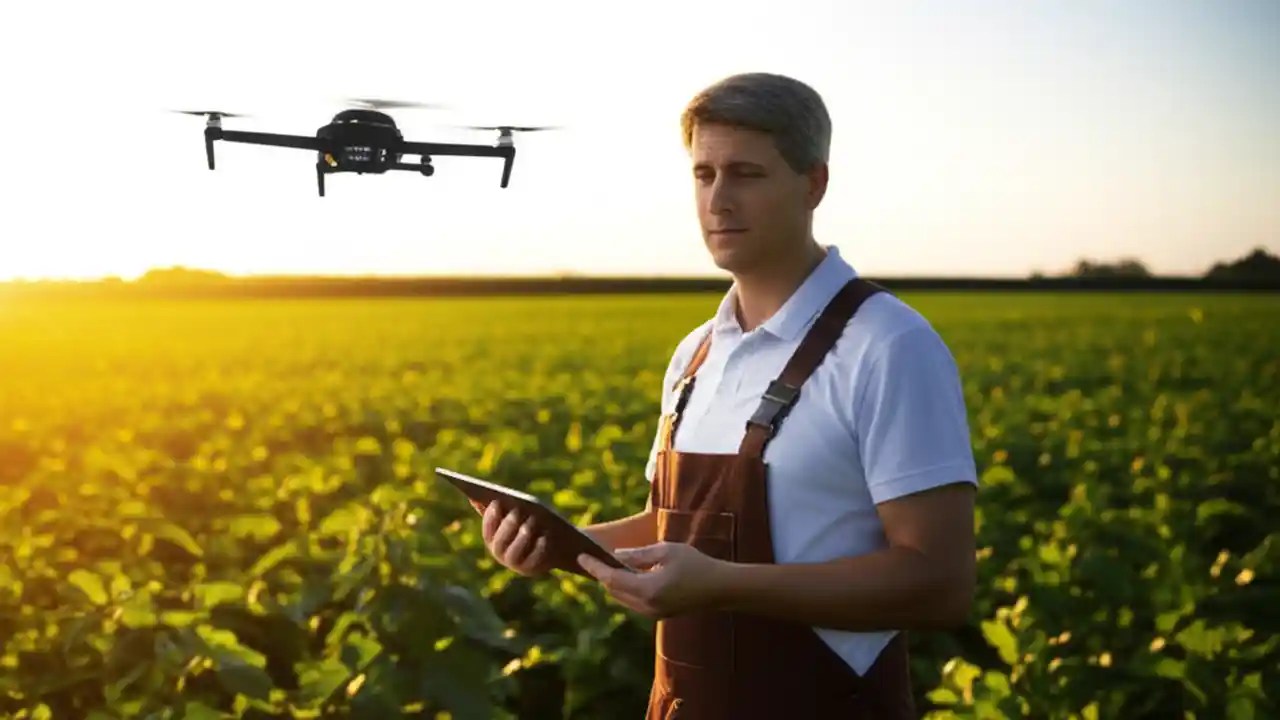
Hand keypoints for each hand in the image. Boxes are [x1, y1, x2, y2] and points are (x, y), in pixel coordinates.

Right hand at [472, 499, 553, 577]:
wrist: (556, 545)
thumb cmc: (533, 523)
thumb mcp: (518, 513)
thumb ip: (502, 508)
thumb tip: (475, 498)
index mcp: (493, 541)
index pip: (488, 531)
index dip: (490, 518)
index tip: (496, 502)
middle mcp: (501, 555)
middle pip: (500, 542)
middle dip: (507, 525)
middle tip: (516, 511)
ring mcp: (515, 565)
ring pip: (514, 553)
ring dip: (522, 536)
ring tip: (531, 522)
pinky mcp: (531, 570)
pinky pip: (533, 560)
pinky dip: (538, 548)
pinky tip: (544, 537)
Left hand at [577, 542, 730, 618]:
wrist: (720, 589)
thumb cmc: (696, 565)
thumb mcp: (667, 551)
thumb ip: (639, 555)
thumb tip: (617, 555)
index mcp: (647, 589)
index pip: (612, 579)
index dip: (594, 567)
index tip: (580, 556)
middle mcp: (646, 606)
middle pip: (613, 590)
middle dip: (601, 574)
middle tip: (590, 557)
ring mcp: (652, 613)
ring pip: (622, 597)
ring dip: (612, 582)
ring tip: (603, 564)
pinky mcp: (658, 614)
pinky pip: (633, 601)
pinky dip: (624, 588)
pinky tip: (623, 575)